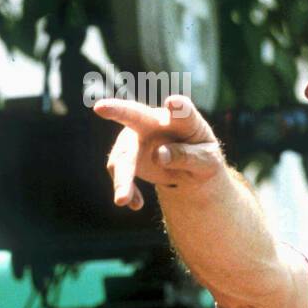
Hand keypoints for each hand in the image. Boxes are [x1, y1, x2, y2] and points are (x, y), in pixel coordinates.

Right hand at [92, 94, 224, 210]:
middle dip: (118, 111)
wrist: (190, 168)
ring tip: (122, 200)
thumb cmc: (202, 156)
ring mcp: (138, 136)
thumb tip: (159, 155)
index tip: (173, 103)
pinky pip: (119, 171)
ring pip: (123, 154)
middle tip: (100, 107)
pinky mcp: (127, 154)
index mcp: (185, 121)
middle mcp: (156, 122)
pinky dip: (126, 189)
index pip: (183, 112)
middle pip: (136, 116)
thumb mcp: (207, 162)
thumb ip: (188, 157)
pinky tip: (137, 204)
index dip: (178, 108)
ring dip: (122, 177)